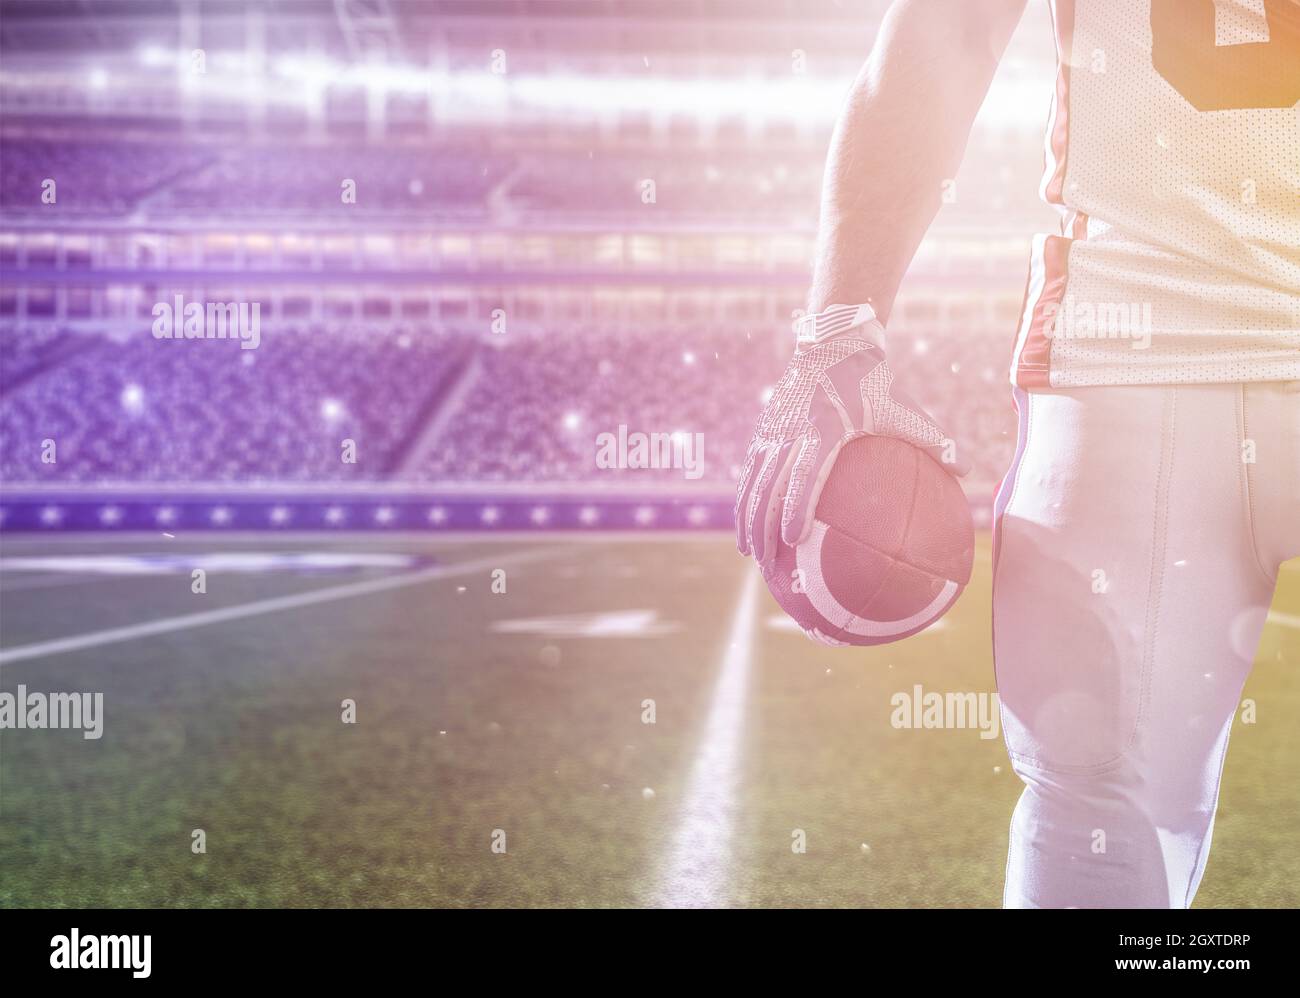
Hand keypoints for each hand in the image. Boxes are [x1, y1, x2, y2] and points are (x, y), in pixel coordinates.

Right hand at [735, 324, 968, 565]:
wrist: (833, 343)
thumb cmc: (872, 380)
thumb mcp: (904, 408)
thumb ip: (934, 440)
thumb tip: (967, 471)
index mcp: (824, 429)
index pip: (805, 474)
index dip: (796, 508)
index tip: (793, 539)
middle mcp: (792, 431)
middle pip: (767, 486)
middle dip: (760, 526)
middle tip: (762, 561)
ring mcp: (773, 430)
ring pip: (753, 481)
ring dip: (747, 518)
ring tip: (748, 552)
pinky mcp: (765, 429)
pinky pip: (751, 470)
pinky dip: (746, 497)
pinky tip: (747, 523)